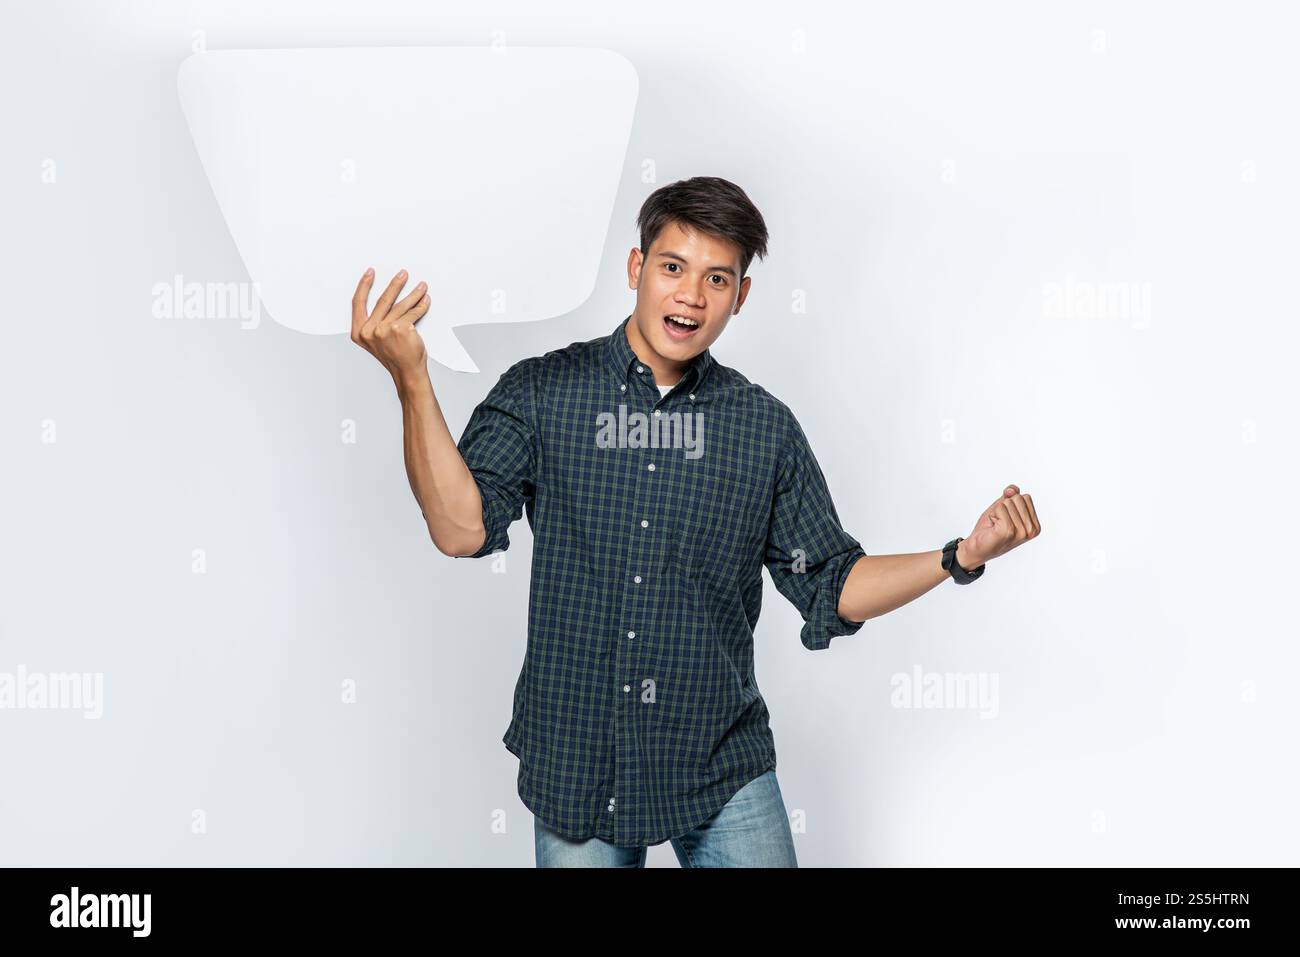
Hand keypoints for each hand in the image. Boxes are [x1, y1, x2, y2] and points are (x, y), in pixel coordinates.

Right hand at [351, 267, 430, 383]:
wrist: (407, 373)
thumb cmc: (395, 356)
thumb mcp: (376, 340)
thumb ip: (375, 322)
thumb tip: (389, 297)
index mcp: (359, 333)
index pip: (358, 303)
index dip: (364, 286)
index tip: (370, 273)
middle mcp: (369, 331)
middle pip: (382, 301)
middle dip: (395, 285)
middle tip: (403, 274)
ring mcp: (384, 330)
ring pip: (401, 306)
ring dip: (413, 294)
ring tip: (421, 287)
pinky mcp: (400, 329)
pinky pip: (412, 313)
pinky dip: (421, 307)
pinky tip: (425, 301)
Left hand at [957, 484, 1040, 567]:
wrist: (976, 548)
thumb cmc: (990, 529)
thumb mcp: (1002, 507)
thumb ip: (1010, 495)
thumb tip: (1012, 490)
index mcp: (1034, 525)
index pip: (1025, 497)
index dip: (1011, 503)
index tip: (1006, 518)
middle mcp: (1031, 530)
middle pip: (1018, 498)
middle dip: (1004, 506)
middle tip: (999, 522)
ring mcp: (1021, 532)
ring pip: (1008, 502)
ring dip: (997, 512)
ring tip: (996, 525)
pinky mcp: (1008, 531)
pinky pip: (1000, 508)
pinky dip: (993, 514)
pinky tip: (993, 527)